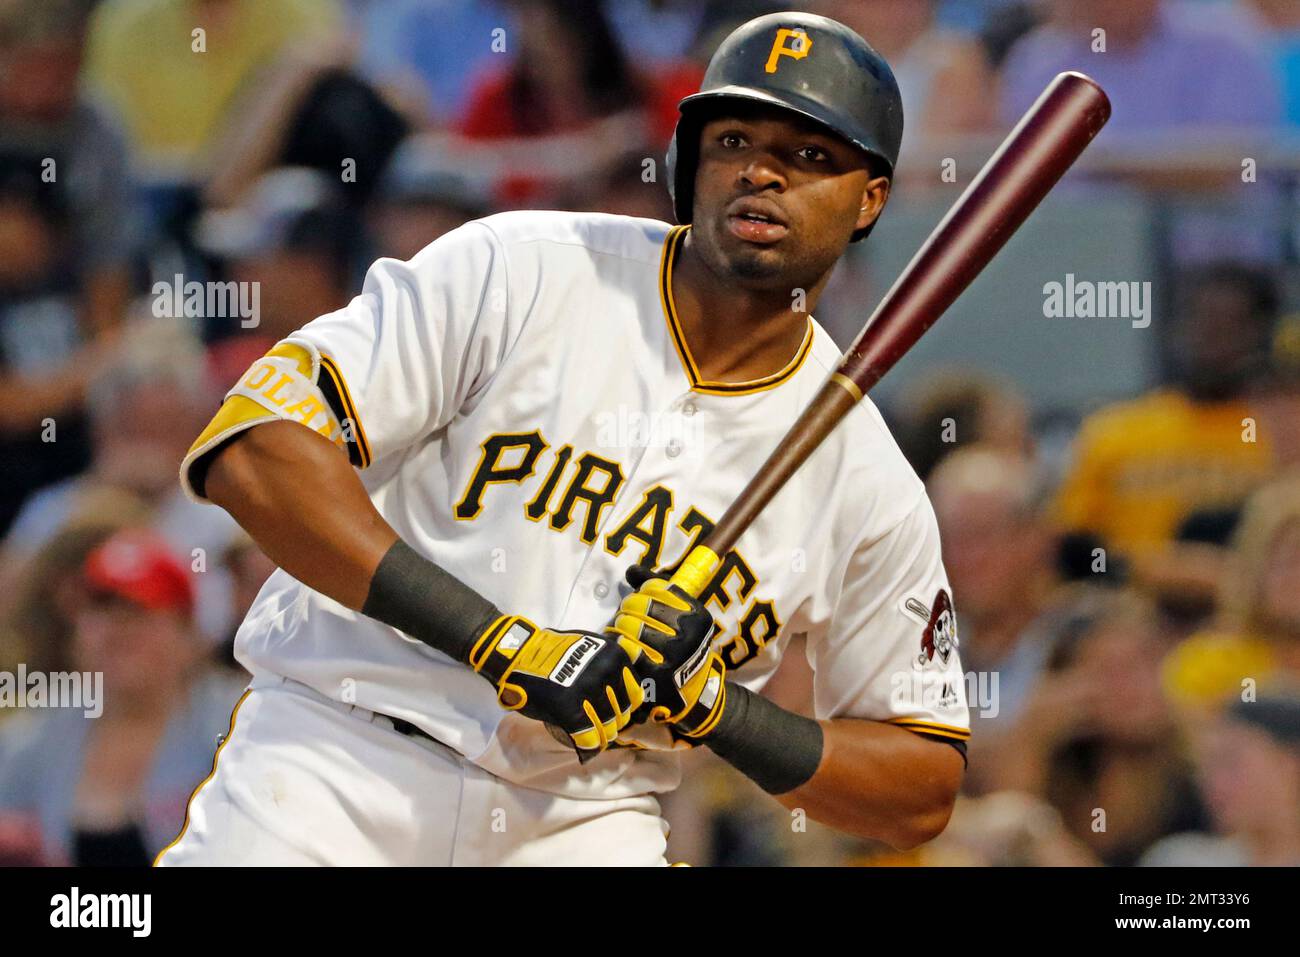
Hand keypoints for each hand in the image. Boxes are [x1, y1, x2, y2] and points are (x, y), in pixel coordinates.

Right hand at [469, 615, 649, 756]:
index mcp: (614, 656)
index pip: (635, 696)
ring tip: (594, 739)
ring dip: (602, 738)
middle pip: (622, 714)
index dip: (625, 709)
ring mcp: (587, 691)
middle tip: (603, 728)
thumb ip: (611, 664)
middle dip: (613, 725)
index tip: (617, 714)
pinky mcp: (568, 709)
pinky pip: (588, 738)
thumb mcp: (591, 647)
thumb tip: (631, 693)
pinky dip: (588, 747)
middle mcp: (605, 672)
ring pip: (607, 728)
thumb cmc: (554, 654)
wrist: (519, 654)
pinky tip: (584, 749)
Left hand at [611, 564, 726, 747]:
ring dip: (618, 625)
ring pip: (627, 624)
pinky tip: (620, 645)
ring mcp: (671, 656)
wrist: (693, 690)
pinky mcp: (653, 675)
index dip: (641, 593)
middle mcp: (687, 635)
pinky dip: (618, 643)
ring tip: (621, 630)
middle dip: (626, 608)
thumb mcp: (682, 615)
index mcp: (696, 615)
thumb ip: (658, 588)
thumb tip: (631, 571)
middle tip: (625, 617)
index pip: (655, 588)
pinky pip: (624, 648)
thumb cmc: (682, 644)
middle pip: (638, 604)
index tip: (640, 602)